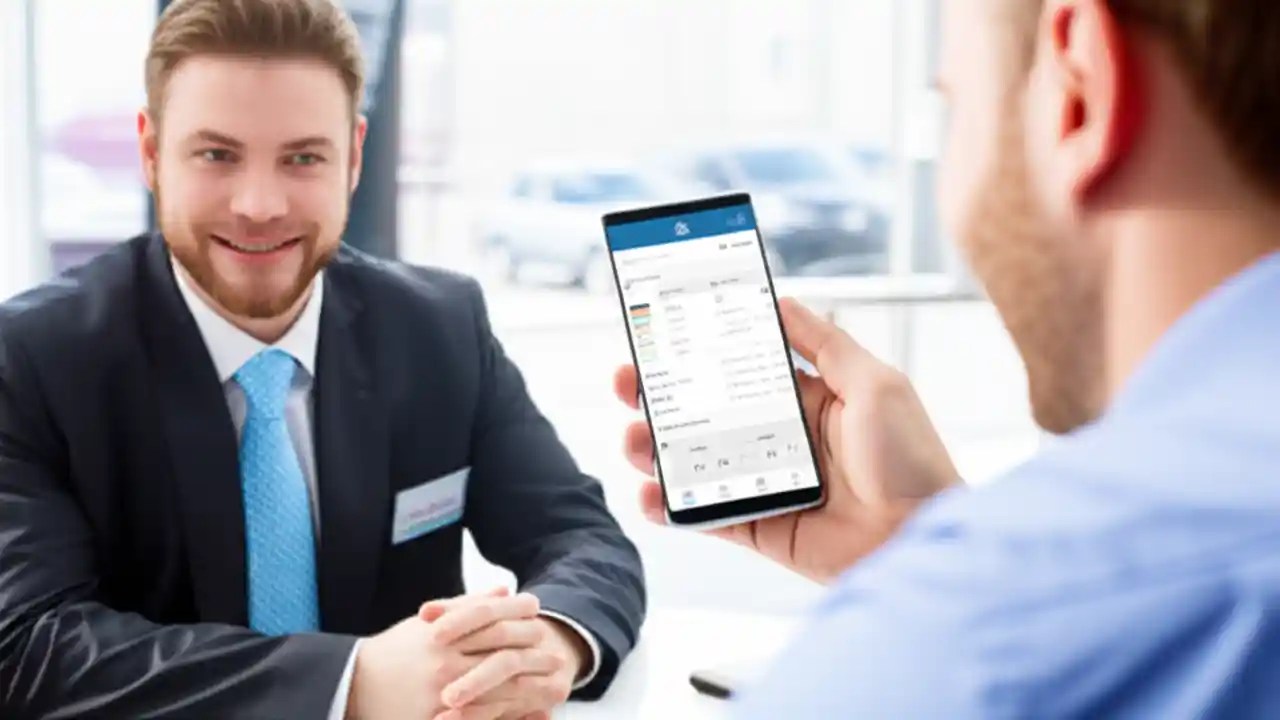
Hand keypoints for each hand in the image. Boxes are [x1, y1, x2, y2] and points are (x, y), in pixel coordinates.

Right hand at [345, 589, 556, 719]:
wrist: (353, 688)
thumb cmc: (394, 652)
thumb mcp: (427, 623)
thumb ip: (467, 606)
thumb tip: (504, 590)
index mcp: (441, 634)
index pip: (491, 620)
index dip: (519, 615)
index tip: (539, 612)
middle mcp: (444, 662)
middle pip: (501, 654)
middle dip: (533, 653)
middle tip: (557, 654)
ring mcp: (443, 693)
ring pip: (498, 688)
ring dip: (531, 685)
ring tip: (554, 682)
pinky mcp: (439, 719)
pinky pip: (483, 717)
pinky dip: (510, 714)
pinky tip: (530, 711)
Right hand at [614, 298, 960, 582]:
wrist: (922, 538)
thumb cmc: (912, 460)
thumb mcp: (875, 382)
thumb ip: (824, 344)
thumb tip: (781, 301)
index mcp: (808, 401)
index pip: (740, 369)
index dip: (700, 352)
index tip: (663, 332)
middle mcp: (781, 440)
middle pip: (705, 413)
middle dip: (662, 396)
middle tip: (627, 379)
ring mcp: (765, 484)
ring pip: (695, 462)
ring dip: (655, 449)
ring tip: (633, 438)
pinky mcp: (759, 527)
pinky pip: (705, 515)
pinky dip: (671, 507)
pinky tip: (648, 493)